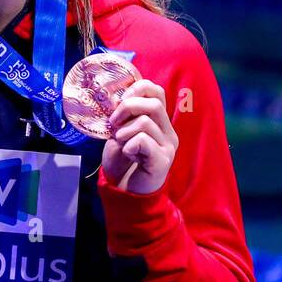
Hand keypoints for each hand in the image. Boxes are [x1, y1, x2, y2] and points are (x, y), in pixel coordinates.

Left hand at [100, 79, 177, 194]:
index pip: (157, 91)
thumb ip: (122, 116)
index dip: (137, 89)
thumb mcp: (119, 132)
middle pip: (153, 103)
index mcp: (159, 121)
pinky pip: (142, 140)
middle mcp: (168, 131)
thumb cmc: (122, 161)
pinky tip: (128, 154)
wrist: (125, 191)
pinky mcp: (162, 160)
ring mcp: (167, 146)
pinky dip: (128, 145)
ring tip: (120, 143)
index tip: (119, 101)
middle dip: (126, 108)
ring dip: (124, 131)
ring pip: (145, 122)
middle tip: (113, 123)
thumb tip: (113, 98)